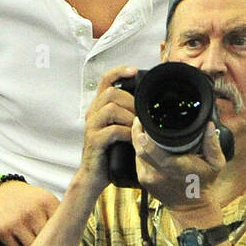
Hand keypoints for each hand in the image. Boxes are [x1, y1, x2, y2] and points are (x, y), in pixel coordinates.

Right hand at [0, 179, 60, 245]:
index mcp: (48, 201)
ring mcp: (17, 221)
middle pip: (49, 239)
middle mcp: (33, 211)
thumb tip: (72, 238)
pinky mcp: (3, 231)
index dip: (66, 239)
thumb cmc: (26, 199)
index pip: (63, 225)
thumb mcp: (44, 199)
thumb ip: (57, 215)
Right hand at [78, 65, 138, 187]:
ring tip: (137, 127)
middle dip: (131, 101)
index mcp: (100, 106)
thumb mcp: (122, 127)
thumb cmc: (113, 150)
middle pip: (110, 93)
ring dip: (129, 116)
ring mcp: (92, 127)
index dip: (119, 72)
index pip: (105, 80)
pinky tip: (133, 138)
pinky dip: (126, 133)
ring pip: (110, 108)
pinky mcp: (94, 142)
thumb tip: (154, 103)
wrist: (96, 176)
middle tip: (141, 114)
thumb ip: (131, 113)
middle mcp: (93, 113)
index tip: (134, 70)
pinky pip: (112, 130)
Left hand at [131, 117, 226, 214]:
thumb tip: (209, 125)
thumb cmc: (203, 184)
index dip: (144, 133)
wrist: (191, 208)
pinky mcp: (144, 181)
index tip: (145, 120)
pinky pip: (138, 160)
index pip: (151, 149)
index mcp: (174, 167)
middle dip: (138, 131)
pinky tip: (147, 143)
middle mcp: (158, 173)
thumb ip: (213, 144)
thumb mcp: (216, 164)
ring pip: (137, 153)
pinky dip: (141, 150)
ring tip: (144, 128)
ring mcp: (148, 178)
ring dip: (138, 140)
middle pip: (139, 148)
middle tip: (142, 119)